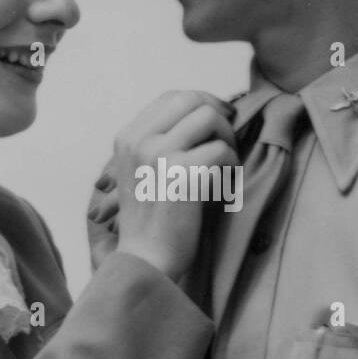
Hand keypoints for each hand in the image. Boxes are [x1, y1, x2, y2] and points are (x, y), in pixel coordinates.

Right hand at [90, 91, 236, 280]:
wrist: (145, 261)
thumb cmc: (152, 221)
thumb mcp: (141, 172)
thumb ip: (160, 141)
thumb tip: (205, 111)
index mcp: (127, 138)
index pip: (171, 97)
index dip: (201, 102)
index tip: (218, 121)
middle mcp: (139, 141)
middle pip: (192, 99)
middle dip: (218, 115)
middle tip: (227, 140)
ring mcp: (159, 155)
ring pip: (210, 118)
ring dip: (226, 139)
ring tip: (223, 167)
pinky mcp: (183, 174)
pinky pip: (222, 151)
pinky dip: (230, 167)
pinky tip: (222, 187)